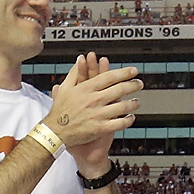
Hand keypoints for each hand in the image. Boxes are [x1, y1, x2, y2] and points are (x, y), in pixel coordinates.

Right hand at [48, 52, 141, 172]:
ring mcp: (98, 114)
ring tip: (137, 102)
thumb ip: (74, 73)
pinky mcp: (100, 128)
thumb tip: (80, 59)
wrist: (55, 133)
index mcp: (86, 88)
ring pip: (122, 106)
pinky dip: (128, 120)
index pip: (110, 77)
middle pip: (119, 89)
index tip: (133, 71)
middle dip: (133, 85)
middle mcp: (94, 100)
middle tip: (139, 84)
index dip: (124, 73)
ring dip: (133, 103)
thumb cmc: (59, 111)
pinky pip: (119, 123)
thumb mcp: (64, 88)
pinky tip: (131, 117)